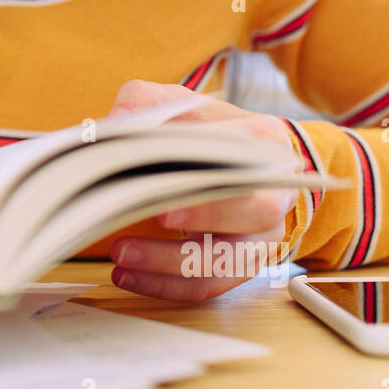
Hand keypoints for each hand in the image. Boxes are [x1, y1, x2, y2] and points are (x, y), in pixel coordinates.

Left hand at [105, 80, 296, 301]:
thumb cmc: (209, 134)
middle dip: (204, 217)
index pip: (242, 155)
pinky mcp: (240, 265)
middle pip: (253, 211)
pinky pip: (208, 285)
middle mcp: (273, 192)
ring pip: (226, 259)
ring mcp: (260, 235)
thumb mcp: (181, 104)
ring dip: (170, 263)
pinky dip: (166, 286)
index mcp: (262, 145)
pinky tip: (128, 276)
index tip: (163, 176)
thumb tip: (116, 120)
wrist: (248, 166)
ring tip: (121, 254)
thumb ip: (147, 102)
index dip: (208, 165)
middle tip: (154, 215)